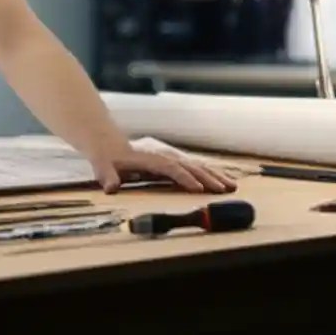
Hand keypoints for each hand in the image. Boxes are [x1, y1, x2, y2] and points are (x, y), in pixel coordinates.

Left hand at [90, 148, 237, 194]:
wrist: (109, 144)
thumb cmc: (108, 158)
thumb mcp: (103, 166)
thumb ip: (108, 177)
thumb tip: (111, 187)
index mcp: (149, 159)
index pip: (170, 168)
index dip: (184, 178)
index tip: (197, 189)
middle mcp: (164, 156)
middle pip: (190, 166)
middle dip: (208, 177)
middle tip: (224, 190)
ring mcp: (171, 158)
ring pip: (197, 166)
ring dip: (215, 175)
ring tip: (232, 186)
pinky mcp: (175, 162)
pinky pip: (196, 167)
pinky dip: (211, 173)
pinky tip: (225, 181)